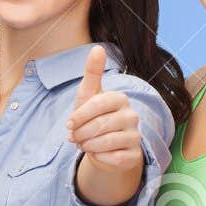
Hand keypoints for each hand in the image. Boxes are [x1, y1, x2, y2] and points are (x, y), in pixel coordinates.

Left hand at [65, 45, 142, 170]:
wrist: (103, 146)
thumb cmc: (93, 118)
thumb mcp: (88, 95)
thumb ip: (92, 72)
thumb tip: (98, 47)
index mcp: (120, 98)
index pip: (96, 105)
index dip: (79, 116)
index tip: (69, 124)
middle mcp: (132, 115)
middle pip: (98, 125)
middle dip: (80, 133)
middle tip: (75, 137)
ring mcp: (136, 136)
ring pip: (105, 142)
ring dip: (87, 145)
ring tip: (84, 143)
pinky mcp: (134, 155)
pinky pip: (112, 158)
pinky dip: (99, 157)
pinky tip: (97, 153)